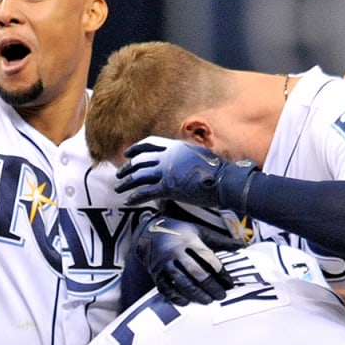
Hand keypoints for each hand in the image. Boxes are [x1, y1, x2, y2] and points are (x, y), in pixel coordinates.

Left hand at [116, 136, 257, 209]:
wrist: (224, 180)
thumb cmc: (217, 170)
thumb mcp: (198, 154)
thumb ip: (185, 156)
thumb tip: (180, 161)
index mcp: (175, 146)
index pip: (149, 143)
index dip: (136, 148)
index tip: (128, 154)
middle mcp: (168, 157)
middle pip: (140, 160)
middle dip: (127, 167)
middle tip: (120, 174)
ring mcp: (166, 172)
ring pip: (139, 176)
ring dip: (126, 182)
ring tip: (120, 187)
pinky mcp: (168, 188)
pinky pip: (145, 192)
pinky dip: (135, 196)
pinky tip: (129, 200)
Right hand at [133, 214, 233, 305]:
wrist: (150, 233)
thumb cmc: (181, 234)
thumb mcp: (200, 232)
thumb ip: (221, 241)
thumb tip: (242, 245)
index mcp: (190, 241)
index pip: (209, 259)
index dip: (221, 273)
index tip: (230, 284)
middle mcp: (176, 252)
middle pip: (196, 272)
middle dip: (210, 286)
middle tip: (221, 296)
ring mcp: (164, 263)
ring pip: (182, 281)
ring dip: (196, 294)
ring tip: (208, 301)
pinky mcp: (156, 273)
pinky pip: (165, 288)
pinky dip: (175, 297)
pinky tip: (186, 303)